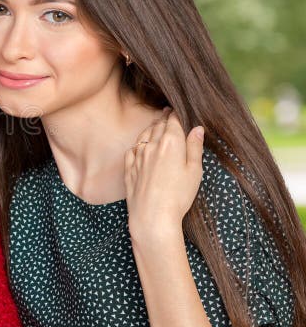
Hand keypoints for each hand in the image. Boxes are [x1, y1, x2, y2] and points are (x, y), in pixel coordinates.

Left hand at [124, 109, 204, 241]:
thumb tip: (197, 129)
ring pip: (144, 135)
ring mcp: (138, 156)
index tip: (176, 109)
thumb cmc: (178, 196)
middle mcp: (152, 145)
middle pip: (158, 125)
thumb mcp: (194, 171)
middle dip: (163, 118)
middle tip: (166, 112)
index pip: (173, 121)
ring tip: (155, 124)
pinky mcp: (129, 168)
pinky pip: (132, 149)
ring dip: (150, 128)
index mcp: (171, 143)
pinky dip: (138, 144)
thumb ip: (194, 147)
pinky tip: (140, 145)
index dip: (175, 114)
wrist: (152, 216)